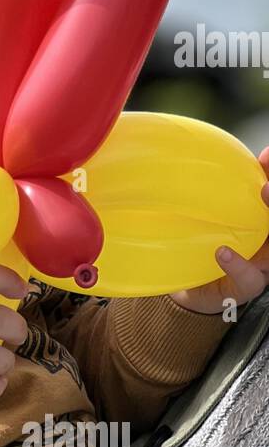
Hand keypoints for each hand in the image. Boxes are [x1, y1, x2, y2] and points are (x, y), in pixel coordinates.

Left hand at [167, 146, 268, 315]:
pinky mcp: (244, 287)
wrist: (185, 290)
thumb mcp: (202, 218)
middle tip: (265, 185)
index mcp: (258, 222)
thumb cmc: (198, 248)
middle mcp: (265, 242)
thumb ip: (206, 198)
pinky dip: (239, 266)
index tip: (266, 156)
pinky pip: (250, 279)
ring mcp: (260, 265)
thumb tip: (191, 158)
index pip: (268, 197)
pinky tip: (223, 252)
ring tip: (262, 196)